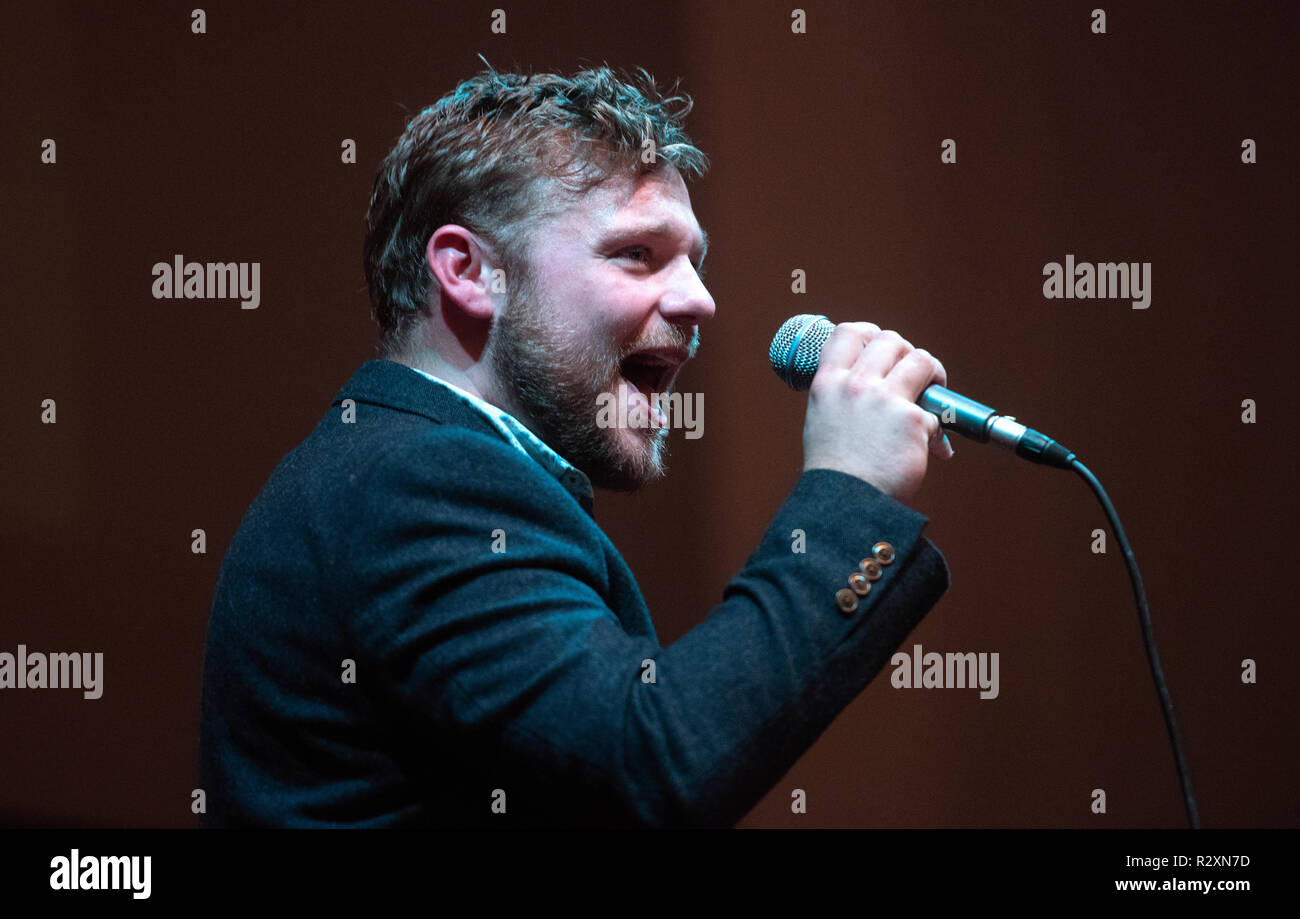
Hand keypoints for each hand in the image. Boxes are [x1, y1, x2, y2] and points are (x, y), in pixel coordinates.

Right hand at [801, 322, 951, 504]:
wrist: (846, 506)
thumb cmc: (837, 472)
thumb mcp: (824, 421)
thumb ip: (844, 397)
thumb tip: (877, 386)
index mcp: (828, 384)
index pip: (848, 333)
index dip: (870, 333)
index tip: (881, 347)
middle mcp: (855, 386)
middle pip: (891, 340)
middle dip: (907, 353)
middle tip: (914, 376)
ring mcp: (884, 401)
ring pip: (921, 360)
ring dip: (933, 373)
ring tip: (934, 393)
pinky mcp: (913, 420)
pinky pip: (937, 411)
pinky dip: (940, 429)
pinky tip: (935, 447)